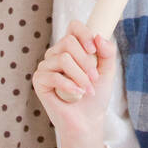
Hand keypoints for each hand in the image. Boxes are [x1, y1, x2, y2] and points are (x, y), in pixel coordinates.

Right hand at [32, 21, 116, 147]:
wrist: (88, 121)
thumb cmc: (96, 96)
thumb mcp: (108, 71)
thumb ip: (107, 52)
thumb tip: (98, 36)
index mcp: (72, 48)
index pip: (74, 26)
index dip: (84, 34)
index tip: (94, 50)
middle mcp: (56, 53)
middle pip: (69, 42)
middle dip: (86, 62)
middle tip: (94, 79)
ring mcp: (46, 66)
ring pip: (63, 59)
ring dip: (80, 76)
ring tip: (87, 89)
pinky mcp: (39, 81)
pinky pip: (53, 76)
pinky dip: (69, 86)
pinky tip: (77, 94)